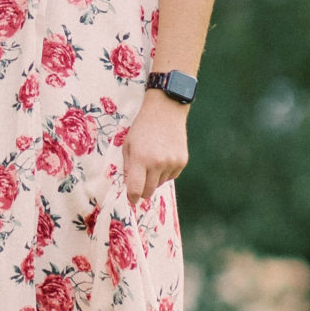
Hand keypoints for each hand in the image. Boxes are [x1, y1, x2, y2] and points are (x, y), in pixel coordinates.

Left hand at [122, 88, 188, 208]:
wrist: (165, 111)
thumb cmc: (142, 128)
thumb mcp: (128, 145)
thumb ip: (127, 167)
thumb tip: (130, 187)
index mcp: (140, 159)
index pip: (136, 189)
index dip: (132, 198)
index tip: (131, 199)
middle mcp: (157, 163)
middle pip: (149, 191)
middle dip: (143, 191)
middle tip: (140, 183)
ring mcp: (171, 163)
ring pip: (160, 183)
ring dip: (154, 178)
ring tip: (152, 160)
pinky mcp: (182, 162)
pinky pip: (171, 176)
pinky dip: (165, 172)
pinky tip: (163, 157)